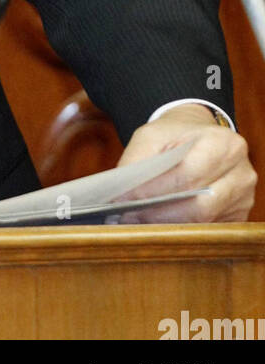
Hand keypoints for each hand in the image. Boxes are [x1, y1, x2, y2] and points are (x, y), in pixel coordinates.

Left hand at [113, 104, 255, 222]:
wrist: (199, 135)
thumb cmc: (175, 135)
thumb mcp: (151, 136)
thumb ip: (137, 162)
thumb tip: (121, 194)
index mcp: (224, 144)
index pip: (187, 175)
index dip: (155, 191)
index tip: (126, 200)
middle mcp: (241, 173)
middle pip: (199, 204)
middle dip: (160, 213)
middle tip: (129, 216)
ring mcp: (244, 197)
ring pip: (204, 221)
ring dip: (168, 224)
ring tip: (138, 221)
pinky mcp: (238, 215)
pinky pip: (208, 228)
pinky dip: (181, 228)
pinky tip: (158, 224)